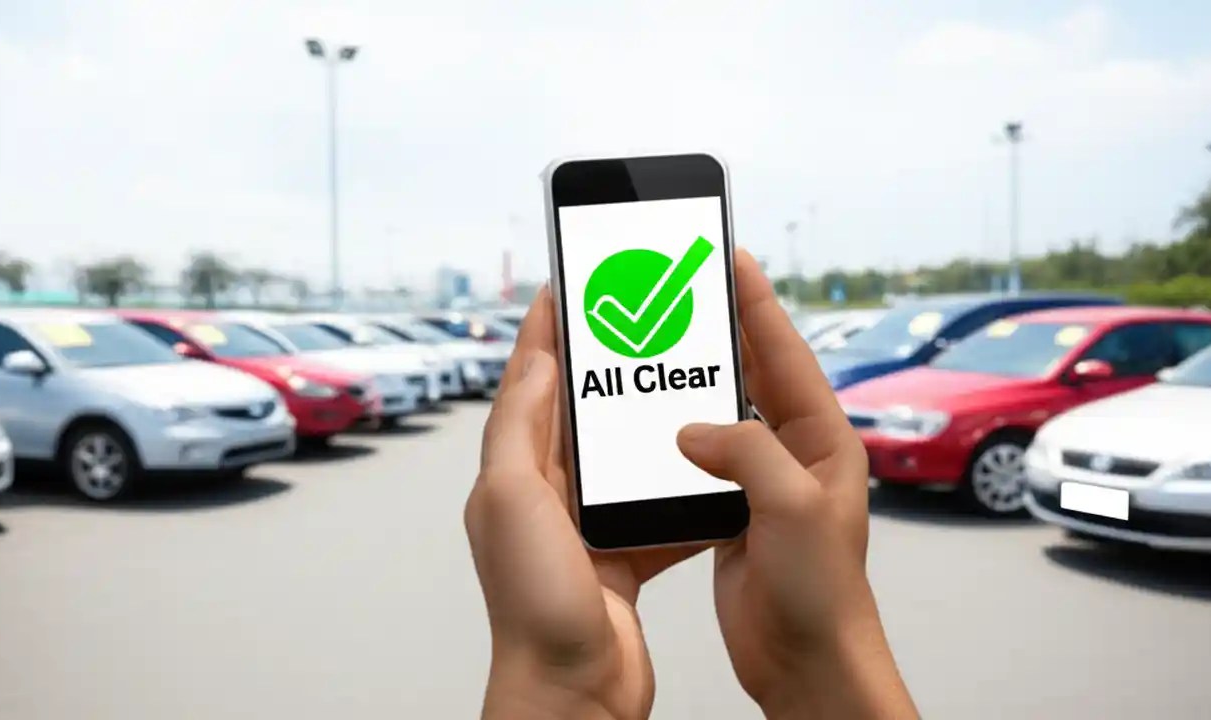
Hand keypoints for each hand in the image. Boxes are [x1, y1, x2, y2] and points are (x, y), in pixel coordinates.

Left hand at [466, 287, 699, 719]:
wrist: (573, 690)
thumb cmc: (534, 606)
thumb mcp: (512, 499)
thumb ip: (520, 428)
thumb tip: (534, 361)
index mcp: (511, 475)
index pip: (527, 383)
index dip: (546, 331)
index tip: (569, 285)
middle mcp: (541, 498)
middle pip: (574, 412)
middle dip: (601, 366)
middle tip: (634, 322)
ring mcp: (580, 528)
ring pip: (615, 456)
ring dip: (640, 420)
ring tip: (673, 381)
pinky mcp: (619, 557)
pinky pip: (649, 505)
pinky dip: (671, 484)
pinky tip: (698, 466)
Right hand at [677, 250, 917, 718]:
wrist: (809, 659)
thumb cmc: (823, 592)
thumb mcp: (791, 508)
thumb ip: (746, 453)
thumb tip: (694, 430)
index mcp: (824, 439)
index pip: (786, 354)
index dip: (756, 302)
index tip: (731, 256)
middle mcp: (796, 452)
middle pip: (755, 373)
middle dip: (723, 330)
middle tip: (688, 288)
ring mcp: (765, 480)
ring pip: (726, 412)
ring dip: (696, 381)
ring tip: (664, 344)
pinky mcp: (735, 508)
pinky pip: (704, 455)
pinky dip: (678, 434)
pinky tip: (654, 421)